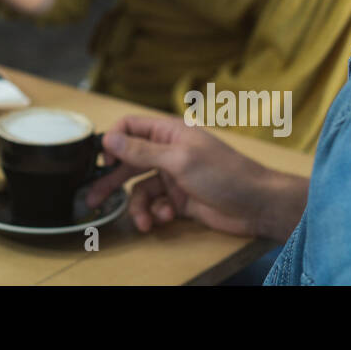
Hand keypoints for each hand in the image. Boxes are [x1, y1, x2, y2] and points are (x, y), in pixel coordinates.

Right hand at [85, 114, 285, 238]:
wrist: (257, 205)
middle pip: (129, 162)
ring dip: (139, 206)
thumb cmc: (223, 174)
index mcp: (168, 132)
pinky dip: (157, 213)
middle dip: (113, 181)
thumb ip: (142, 150)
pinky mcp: (180, 200)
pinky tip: (167, 217)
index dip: (113, 142)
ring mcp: (173, 177)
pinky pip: (156, 205)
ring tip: (144, 221)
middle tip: (93, 199)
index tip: (103, 161)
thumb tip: (108, 139)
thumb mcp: (179, 160)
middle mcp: (167, 152)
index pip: (130, 128)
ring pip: (141, 189)